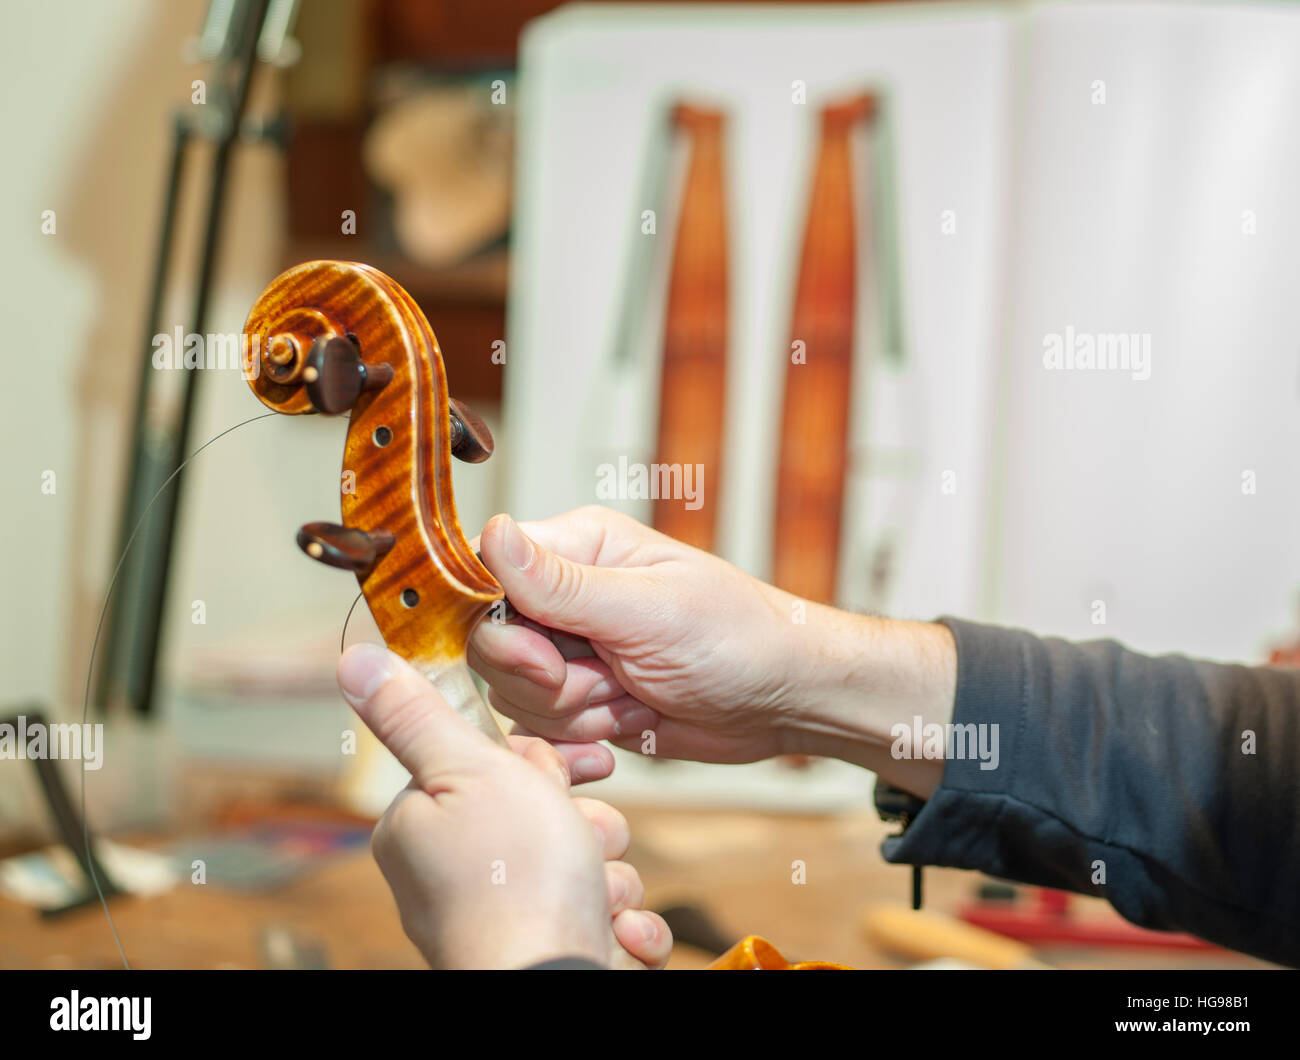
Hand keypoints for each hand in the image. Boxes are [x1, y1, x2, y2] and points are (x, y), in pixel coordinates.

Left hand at [337, 642, 671, 968]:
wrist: (554, 984)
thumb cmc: (515, 881)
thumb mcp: (469, 769)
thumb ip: (418, 715)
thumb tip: (355, 660)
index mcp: (422, 824)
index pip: (491, 763)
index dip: (542, 763)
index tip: (581, 766)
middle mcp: (452, 874)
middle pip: (543, 811)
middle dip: (583, 823)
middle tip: (585, 839)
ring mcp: (500, 917)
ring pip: (579, 861)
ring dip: (607, 873)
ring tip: (598, 894)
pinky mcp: (544, 946)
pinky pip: (600, 914)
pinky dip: (618, 921)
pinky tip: (615, 927)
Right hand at [469, 506, 956, 797]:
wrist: (783, 700)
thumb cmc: (738, 638)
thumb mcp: (647, 610)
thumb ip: (562, 583)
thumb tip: (492, 532)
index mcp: (578, 548)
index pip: (488, 579)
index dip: (506, 632)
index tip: (549, 660)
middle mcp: (564, 595)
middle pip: (495, 648)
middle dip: (553, 683)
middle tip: (616, 678)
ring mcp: (571, 650)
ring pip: (517, 696)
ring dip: (580, 712)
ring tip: (640, 693)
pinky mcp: (581, 697)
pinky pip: (544, 729)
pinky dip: (586, 738)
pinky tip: (639, 719)